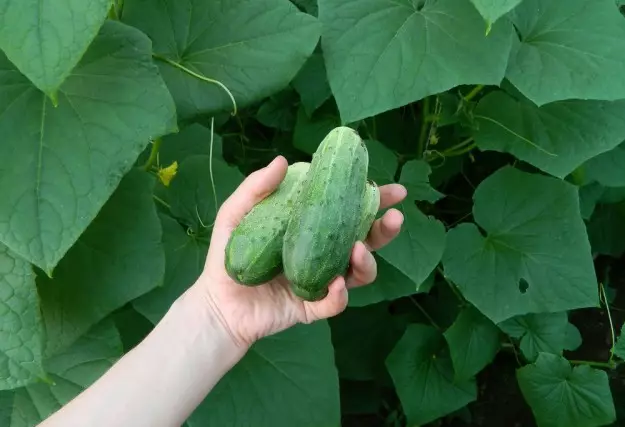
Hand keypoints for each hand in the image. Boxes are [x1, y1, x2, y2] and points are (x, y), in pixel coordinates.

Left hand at [192, 156, 405, 348]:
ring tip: (359, 248)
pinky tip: (336, 284)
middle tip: (395, 216)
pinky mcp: (312, 308)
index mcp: (313, 230)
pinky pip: (335, 304)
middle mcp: (324, 255)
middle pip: (366, 241)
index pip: (349, 213)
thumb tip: (283, 160)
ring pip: (359, 274)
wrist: (217, 302)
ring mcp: (322, 282)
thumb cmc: (228, 256)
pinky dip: (339, 295)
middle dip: (385, 229)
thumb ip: (256, 188)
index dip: (374, 201)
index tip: (393, 189)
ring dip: (368, 261)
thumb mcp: (236, 215)